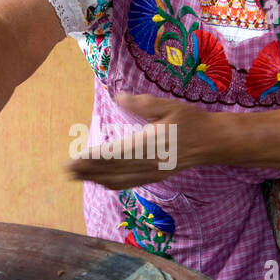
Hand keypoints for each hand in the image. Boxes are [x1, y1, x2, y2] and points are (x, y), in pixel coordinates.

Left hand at [65, 92, 226, 189]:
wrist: (213, 143)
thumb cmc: (191, 121)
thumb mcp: (168, 106)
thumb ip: (141, 104)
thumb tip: (117, 97)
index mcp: (150, 144)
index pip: (115, 154)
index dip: (93, 158)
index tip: (75, 158)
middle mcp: (149, 163)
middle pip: (112, 169)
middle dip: (88, 170)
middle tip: (66, 170)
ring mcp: (152, 173)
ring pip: (118, 179)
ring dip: (95, 178)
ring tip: (76, 176)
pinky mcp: (155, 177)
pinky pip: (128, 183)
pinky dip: (110, 183)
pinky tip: (99, 181)